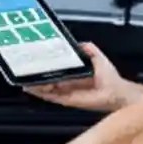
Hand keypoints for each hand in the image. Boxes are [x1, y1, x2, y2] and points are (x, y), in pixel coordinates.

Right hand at [24, 42, 141, 111]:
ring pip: (47, 90)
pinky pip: (52, 97)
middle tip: (26, 71)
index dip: (46, 68)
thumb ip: (88, 49)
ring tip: (25, 80)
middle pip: (48, 82)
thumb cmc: (111, 78)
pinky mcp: (68, 100)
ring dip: (36, 86)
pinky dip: (42, 93)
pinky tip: (33, 88)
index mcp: (75, 76)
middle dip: (37, 77)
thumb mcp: (97, 57)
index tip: (36, 62)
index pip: (57, 72)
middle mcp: (69, 85)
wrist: (117, 93)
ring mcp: (68, 93)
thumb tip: (79, 43)